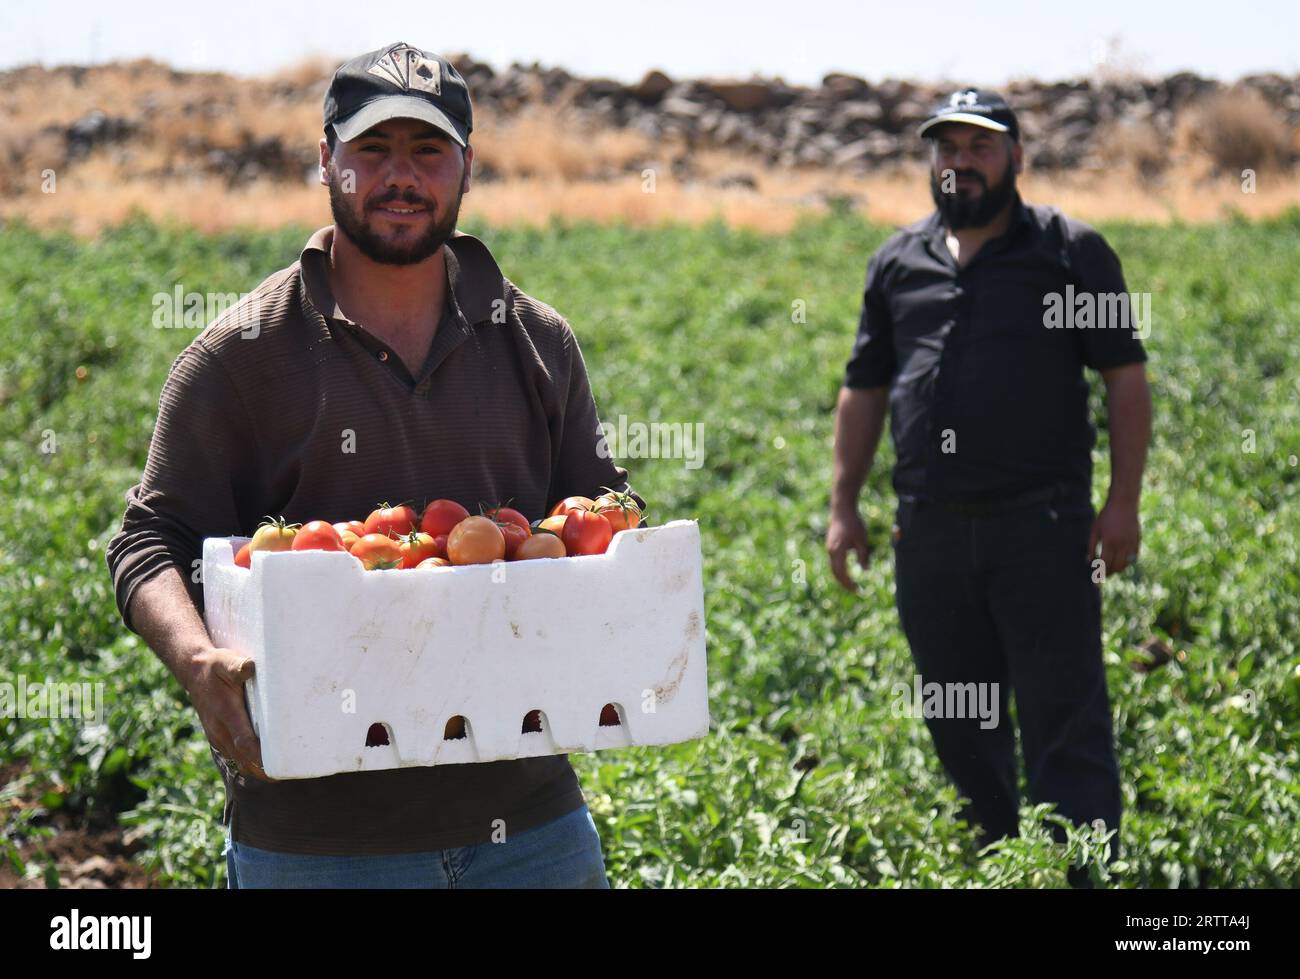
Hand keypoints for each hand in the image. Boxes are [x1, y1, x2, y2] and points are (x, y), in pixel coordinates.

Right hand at [183, 647, 273, 782]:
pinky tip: (268, 762)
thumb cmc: (215, 666)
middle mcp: (221, 731)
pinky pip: (236, 758)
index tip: (280, 766)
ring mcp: (218, 737)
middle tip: (291, 773)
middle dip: (265, 770)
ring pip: (240, 763)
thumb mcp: (225, 662)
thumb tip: (250, 667)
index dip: (262, 758)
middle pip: (245, 761)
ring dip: (258, 769)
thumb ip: (237, 666)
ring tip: (284, 771)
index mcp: (226, 714)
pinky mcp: (219, 738)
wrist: (194, 672)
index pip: (245, 744)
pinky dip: (250, 763)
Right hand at [827, 507, 870, 591]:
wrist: (842, 509)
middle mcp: (831, 551)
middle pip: (835, 573)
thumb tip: (865, 570)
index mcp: (837, 551)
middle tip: (855, 590)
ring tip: (851, 583)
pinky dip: (840, 569)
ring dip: (841, 577)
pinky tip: (847, 570)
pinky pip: (834, 561)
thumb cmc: (854, 523)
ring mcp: (829, 548)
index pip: (841, 573)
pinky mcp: (831, 544)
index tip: (857, 590)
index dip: (848, 583)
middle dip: (844, 583)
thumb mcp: (862, 540)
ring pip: (833, 567)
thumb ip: (863, 556)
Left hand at [1088, 498, 1140, 578]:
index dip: (1100, 574)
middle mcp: (1122, 544)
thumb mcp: (1094, 530)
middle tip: (1102, 576)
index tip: (1096, 582)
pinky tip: (1120, 562)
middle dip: (1108, 573)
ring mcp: (1131, 543)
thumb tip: (1089, 561)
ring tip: (1110, 570)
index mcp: (1109, 542)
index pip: (1104, 564)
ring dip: (1118, 569)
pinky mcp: (1137, 541)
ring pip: (1126, 564)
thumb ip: (1091, 546)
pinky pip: (1133, 558)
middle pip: (1116, 567)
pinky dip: (1127, 563)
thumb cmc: (1106, 516)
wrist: (1123, 504)